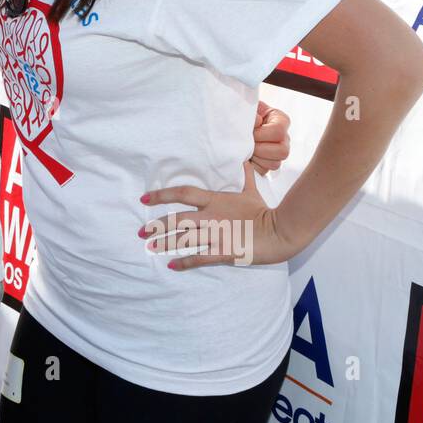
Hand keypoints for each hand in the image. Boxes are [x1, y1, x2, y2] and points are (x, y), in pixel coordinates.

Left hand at [138, 164, 303, 269]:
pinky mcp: (224, 252)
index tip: (145, 199)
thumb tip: (241, 157)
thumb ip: (242, 174)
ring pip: (184, 239)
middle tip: (141, 231)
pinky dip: (184, 262)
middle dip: (157, 226)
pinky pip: (199, 258)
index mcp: (215, 200)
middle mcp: (211, 217)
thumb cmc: (264, 210)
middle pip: (178, 220)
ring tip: (149, 246)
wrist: (281, 230)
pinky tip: (171, 265)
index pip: (183, 194)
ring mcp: (217, 235)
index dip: (162, 195)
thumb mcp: (251, 189)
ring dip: (165, 243)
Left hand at [249, 100, 290, 175]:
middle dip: (260, 149)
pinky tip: (247, 157)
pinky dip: (254, 166)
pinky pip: (266, 171)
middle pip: (283, 151)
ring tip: (247, 150)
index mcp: (281, 120)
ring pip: (275, 164)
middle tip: (248, 144)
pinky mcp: (270, 164)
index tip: (251, 132)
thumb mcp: (248, 109)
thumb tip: (257, 121)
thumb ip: (252, 112)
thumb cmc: (244, 115)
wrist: (236, 125)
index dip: (261, 134)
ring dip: (257, 158)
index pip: (279, 131)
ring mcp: (279, 153)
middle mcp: (284, 138)